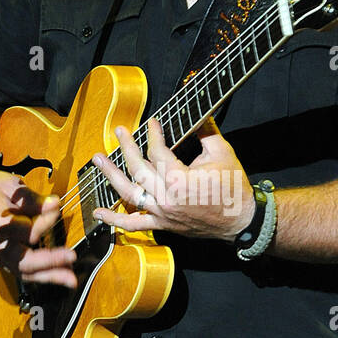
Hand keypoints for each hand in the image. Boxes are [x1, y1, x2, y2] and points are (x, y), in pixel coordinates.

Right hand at [0, 171, 76, 285]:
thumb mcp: (6, 185)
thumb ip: (31, 198)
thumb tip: (55, 204)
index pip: (25, 230)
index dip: (45, 220)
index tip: (55, 207)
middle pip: (24, 260)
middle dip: (50, 260)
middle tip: (71, 257)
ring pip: (24, 271)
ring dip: (49, 276)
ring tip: (71, 280)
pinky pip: (21, 272)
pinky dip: (40, 276)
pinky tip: (58, 277)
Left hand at [92, 117, 255, 240]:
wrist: (240, 221)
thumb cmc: (233, 188)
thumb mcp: (222, 153)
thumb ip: (205, 131)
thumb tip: (196, 112)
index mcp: (179, 180)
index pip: (157, 151)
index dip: (153, 134)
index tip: (151, 123)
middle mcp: (165, 198)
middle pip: (138, 168)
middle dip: (127, 147)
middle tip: (119, 131)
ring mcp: (161, 213)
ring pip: (129, 193)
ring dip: (110, 174)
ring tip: (97, 159)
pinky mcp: (162, 224)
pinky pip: (134, 225)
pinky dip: (114, 220)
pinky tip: (98, 213)